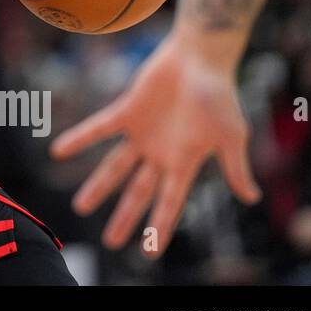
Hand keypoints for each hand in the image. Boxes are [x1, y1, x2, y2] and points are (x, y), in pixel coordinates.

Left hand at [50, 31, 260, 256]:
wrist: (201, 58)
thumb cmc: (220, 96)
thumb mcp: (232, 136)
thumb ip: (236, 168)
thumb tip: (252, 199)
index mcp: (184, 162)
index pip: (169, 203)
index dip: (159, 227)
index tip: (149, 252)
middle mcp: (159, 153)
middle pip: (138, 192)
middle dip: (124, 216)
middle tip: (109, 242)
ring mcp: (141, 134)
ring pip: (115, 167)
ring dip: (98, 186)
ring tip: (80, 207)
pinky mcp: (127, 111)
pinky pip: (98, 129)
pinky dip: (79, 139)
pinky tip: (57, 151)